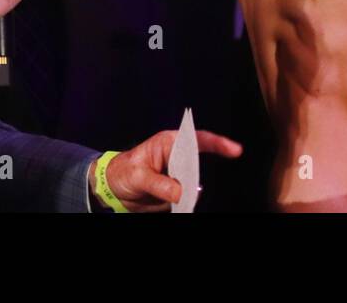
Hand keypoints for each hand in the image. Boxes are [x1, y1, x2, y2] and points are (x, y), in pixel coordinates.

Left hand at [91, 130, 243, 211]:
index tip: (235, 150)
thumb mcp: (138, 176)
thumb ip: (160, 184)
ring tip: (166, 198)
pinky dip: (184, 203)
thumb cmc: (123, 172)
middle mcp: (177, 156)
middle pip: (197, 165)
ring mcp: (178, 173)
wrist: (112, 187)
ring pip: (193, 183)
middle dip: (194, 178)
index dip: (218, 143)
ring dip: (188, 193)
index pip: (198, 140)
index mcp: (169, 143)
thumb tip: (182, 192)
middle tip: (181, 190)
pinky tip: (176, 205)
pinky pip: (186, 196)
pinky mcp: (176, 188)